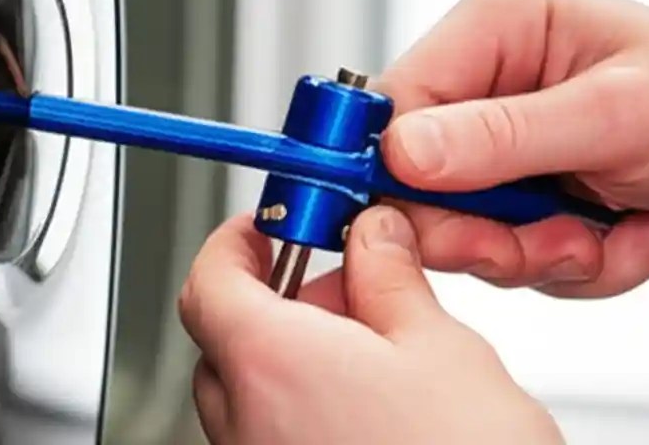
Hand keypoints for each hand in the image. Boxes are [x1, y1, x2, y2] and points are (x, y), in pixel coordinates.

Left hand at [179, 207, 562, 444]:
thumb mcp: (439, 348)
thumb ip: (391, 279)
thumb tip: (375, 235)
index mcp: (268, 361)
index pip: (210, 278)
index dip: (236, 241)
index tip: (270, 225)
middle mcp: (244, 419)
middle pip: (223, 335)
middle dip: (277, 300)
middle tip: (344, 286)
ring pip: (245, 390)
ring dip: (289, 356)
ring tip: (372, 353)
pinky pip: (267, 433)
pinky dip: (299, 405)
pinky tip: (367, 406)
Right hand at [373, 0, 648, 296]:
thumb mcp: (615, 119)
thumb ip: (500, 138)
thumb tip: (400, 152)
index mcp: (503, 17)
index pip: (399, 99)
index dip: (399, 171)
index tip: (422, 227)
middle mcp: (494, 69)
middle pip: (423, 174)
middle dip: (491, 230)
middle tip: (554, 246)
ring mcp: (508, 133)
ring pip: (465, 224)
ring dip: (540, 252)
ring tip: (608, 239)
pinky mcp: (527, 184)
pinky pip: (508, 247)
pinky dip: (567, 263)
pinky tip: (624, 236)